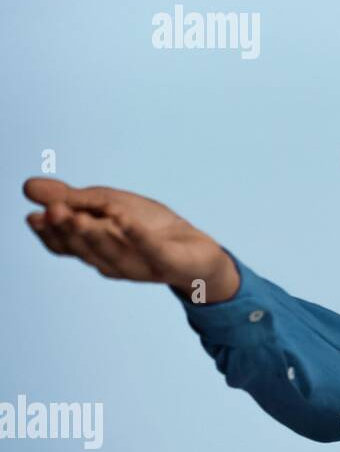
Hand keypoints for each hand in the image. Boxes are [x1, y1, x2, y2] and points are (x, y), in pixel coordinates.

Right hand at [22, 177, 239, 301]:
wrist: (199, 252)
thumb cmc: (151, 228)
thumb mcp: (110, 204)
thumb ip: (73, 198)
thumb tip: (28, 186)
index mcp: (96, 250)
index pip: (65, 245)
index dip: (49, 233)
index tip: (34, 216)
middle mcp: (112, 262)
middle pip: (85, 249)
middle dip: (68, 230)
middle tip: (53, 211)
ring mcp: (140, 266)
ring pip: (112, 252)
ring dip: (94, 234)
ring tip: (79, 215)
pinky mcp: (168, 263)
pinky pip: (151, 249)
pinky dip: (137, 235)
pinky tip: (125, 219)